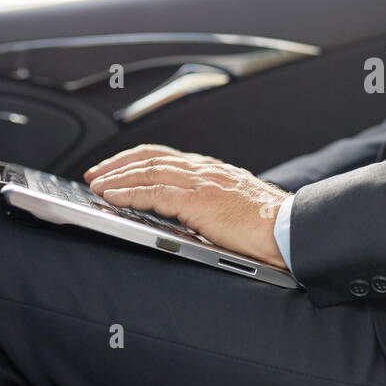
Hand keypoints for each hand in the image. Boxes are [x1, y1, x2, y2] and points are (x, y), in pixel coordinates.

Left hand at [84, 145, 289, 268]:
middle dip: (118, 165)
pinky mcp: (198, 200)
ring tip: (97, 186)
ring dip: (117, 179)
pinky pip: (153, 193)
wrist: (289, 229)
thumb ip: (212, 203)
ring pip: (148, 172)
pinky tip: (113, 198)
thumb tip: (190, 216)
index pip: (166, 156)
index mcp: (213, 171)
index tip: (117, 168)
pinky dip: (128, 194)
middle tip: (95, 174)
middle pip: (151, 158)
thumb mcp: (236, 205)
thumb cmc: (270, 225)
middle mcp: (205, 170)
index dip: (137, 160)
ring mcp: (201, 182)